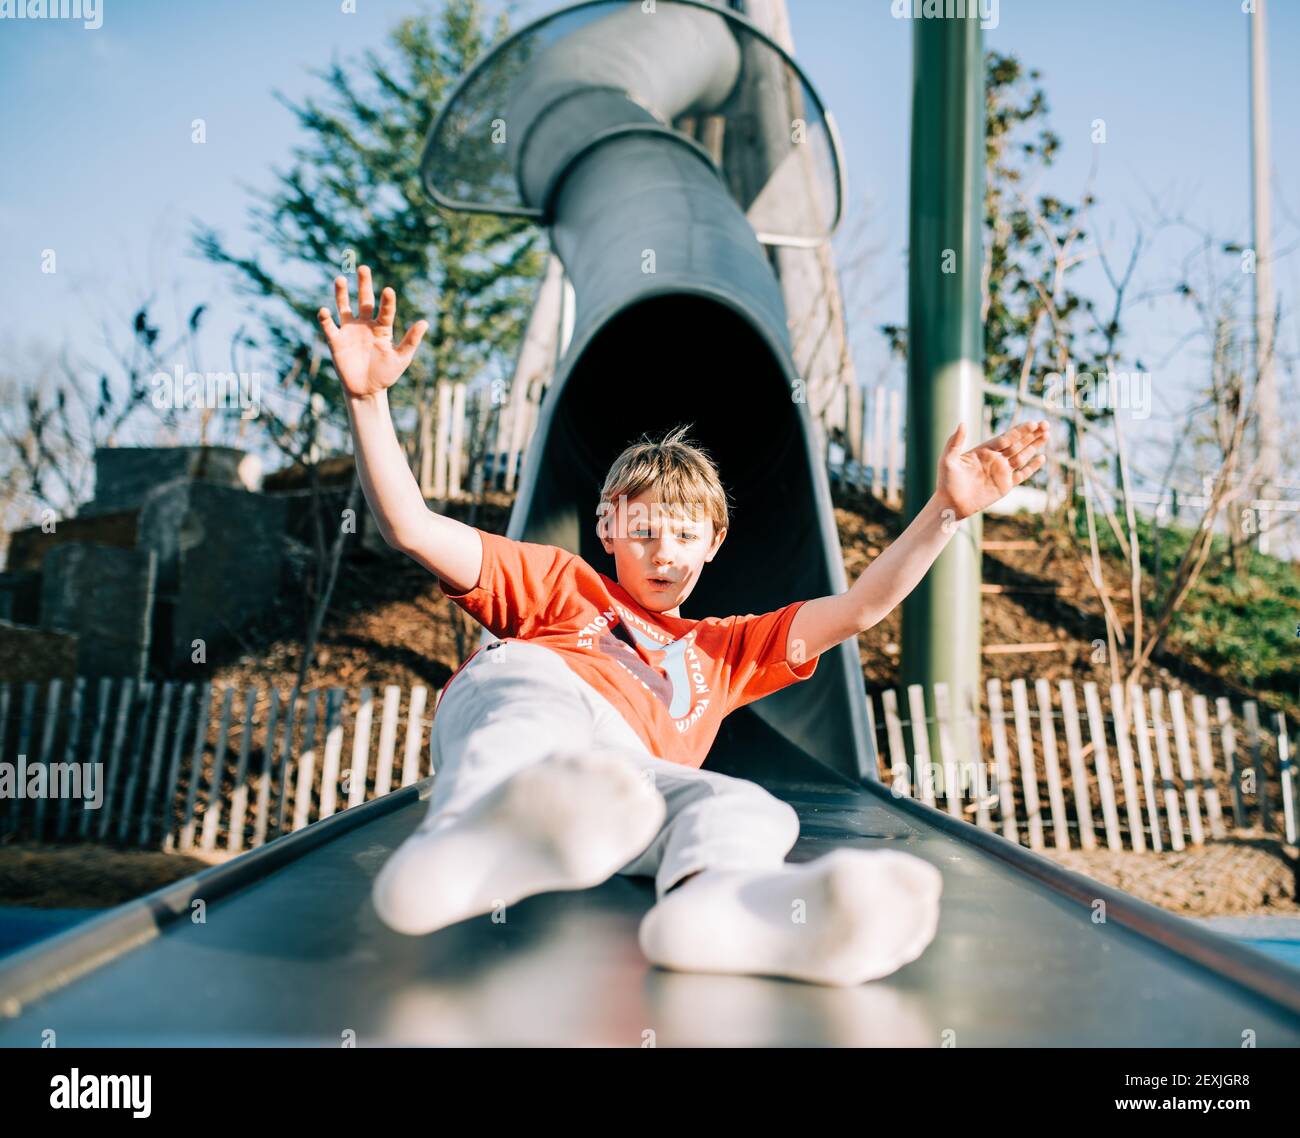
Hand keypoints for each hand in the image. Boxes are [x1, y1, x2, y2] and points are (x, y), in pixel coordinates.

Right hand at [318, 264, 427, 397]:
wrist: (367, 390)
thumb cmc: (386, 374)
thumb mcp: (401, 358)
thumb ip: (411, 341)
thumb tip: (425, 322)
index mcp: (382, 328)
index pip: (385, 310)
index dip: (387, 301)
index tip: (388, 291)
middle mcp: (365, 324)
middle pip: (364, 300)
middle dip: (364, 285)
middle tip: (364, 268)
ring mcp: (349, 330)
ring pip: (344, 307)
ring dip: (342, 294)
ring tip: (340, 279)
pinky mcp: (336, 340)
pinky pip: (328, 326)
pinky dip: (325, 318)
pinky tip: (324, 310)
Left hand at [936, 419, 1048, 519]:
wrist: (950, 505)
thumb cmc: (946, 482)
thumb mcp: (948, 460)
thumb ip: (955, 442)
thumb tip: (962, 423)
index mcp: (983, 451)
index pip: (1005, 437)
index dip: (1019, 431)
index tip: (1032, 423)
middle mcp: (995, 459)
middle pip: (1017, 444)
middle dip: (1031, 434)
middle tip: (1046, 424)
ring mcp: (1001, 472)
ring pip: (1022, 456)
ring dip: (1034, 445)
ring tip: (1047, 434)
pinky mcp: (1005, 485)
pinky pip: (1022, 474)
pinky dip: (1032, 467)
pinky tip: (1041, 457)